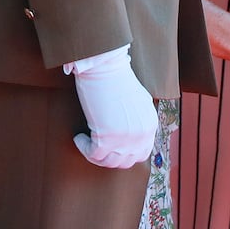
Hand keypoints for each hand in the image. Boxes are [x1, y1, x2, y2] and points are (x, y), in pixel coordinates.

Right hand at [66, 44, 157, 168]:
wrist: (105, 66)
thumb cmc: (117, 78)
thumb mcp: (139, 101)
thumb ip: (138, 120)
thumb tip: (129, 135)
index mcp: (150, 125)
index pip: (141, 154)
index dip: (124, 154)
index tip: (111, 148)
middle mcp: (141, 135)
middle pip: (125, 162)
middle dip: (110, 157)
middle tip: (97, 147)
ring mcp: (125, 139)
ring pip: (108, 162)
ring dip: (96, 154)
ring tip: (87, 140)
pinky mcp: (106, 139)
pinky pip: (93, 155)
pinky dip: (83, 147)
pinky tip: (79, 137)